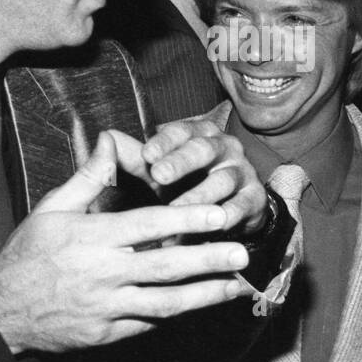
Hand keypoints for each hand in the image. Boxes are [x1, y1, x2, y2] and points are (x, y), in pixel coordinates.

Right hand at [0, 131, 249, 353]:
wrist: (0, 312)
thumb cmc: (27, 254)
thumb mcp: (51, 209)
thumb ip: (88, 178)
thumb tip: (110, 141)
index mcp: (92, 238)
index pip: (149, 226)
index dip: (188, 221)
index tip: (220, 215)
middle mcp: (103, 274)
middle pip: (166, 267)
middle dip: (208, 261)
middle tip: (242, 254)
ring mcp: (106, 308)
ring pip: (165, 304)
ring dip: (204, 295)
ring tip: (235, 287)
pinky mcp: (107, 334)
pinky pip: (148, 324)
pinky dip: (176, 314)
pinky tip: (200, 304)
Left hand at [142, 119, 268, 233]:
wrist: (231, 206)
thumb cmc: (187, 183)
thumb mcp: (161, 168)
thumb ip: (134, 156)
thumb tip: (106, 137)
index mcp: (200, 134)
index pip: (182, 131)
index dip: (164, 141)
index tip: (145, 154)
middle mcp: (224, 148)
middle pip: (204, 149)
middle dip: (181, 161)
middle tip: (159, 176)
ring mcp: (242, 172)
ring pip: (223, 180)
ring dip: (200, 195)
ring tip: (177, 210)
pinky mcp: (255, 198)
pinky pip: (241, 207)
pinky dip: (225, 219)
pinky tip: (208, 230)